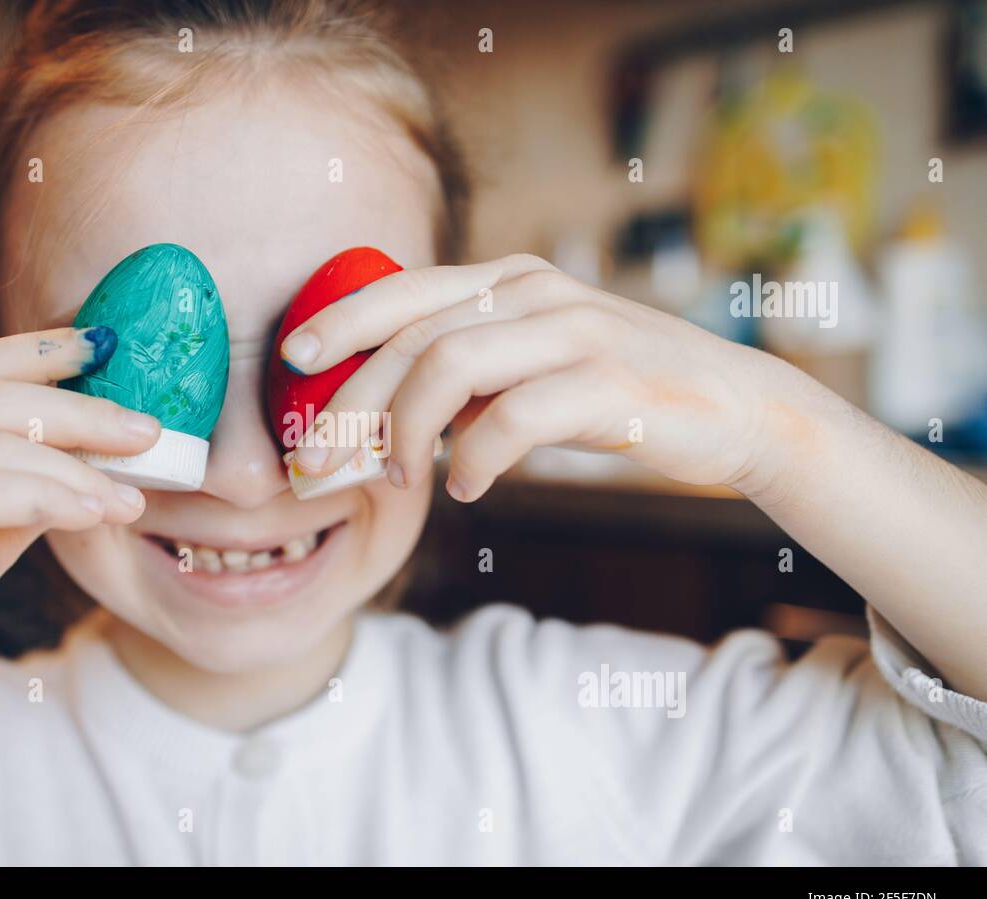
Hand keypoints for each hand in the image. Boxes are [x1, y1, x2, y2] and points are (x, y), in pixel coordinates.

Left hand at [280, 254, 798, 500]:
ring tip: (403, 480)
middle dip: (352, 403)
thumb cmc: (619, 394)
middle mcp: (535, 292)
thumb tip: (385, 417)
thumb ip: (470, 376)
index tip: (292, 360)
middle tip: (319, 461)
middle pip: (413, 336)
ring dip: (407, 433)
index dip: (342, 321)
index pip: (406, 291)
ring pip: (450, 367)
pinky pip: (513, 418)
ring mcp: (574, 330)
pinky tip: (470, 488)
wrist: (735, 409)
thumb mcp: (534, 368)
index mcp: (510, 280)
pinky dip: (476, 459)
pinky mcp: (609, 381)